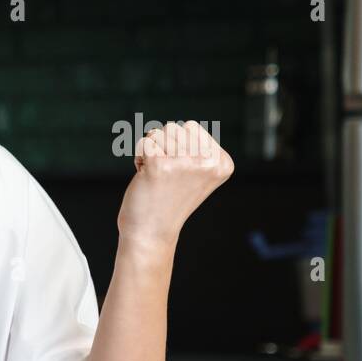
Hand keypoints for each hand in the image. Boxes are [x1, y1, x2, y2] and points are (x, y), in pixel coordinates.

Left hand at [118, 120, 233, 253]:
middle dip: (163, 146)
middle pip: (175, 127)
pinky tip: (145, 176)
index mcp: (222, 163)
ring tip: (156, 175)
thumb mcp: (196, 174)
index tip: (179, 171)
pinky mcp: (160, 165)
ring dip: (151, 151)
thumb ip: (197, 149)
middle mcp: (208, 163)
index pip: (192, 127)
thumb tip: (179, 127)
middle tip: (165, 174)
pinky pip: (144, 142)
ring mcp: (185, 163)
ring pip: (159, 132)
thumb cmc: (169, 200)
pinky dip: (139, 156)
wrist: (151, 233)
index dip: (178, 145)